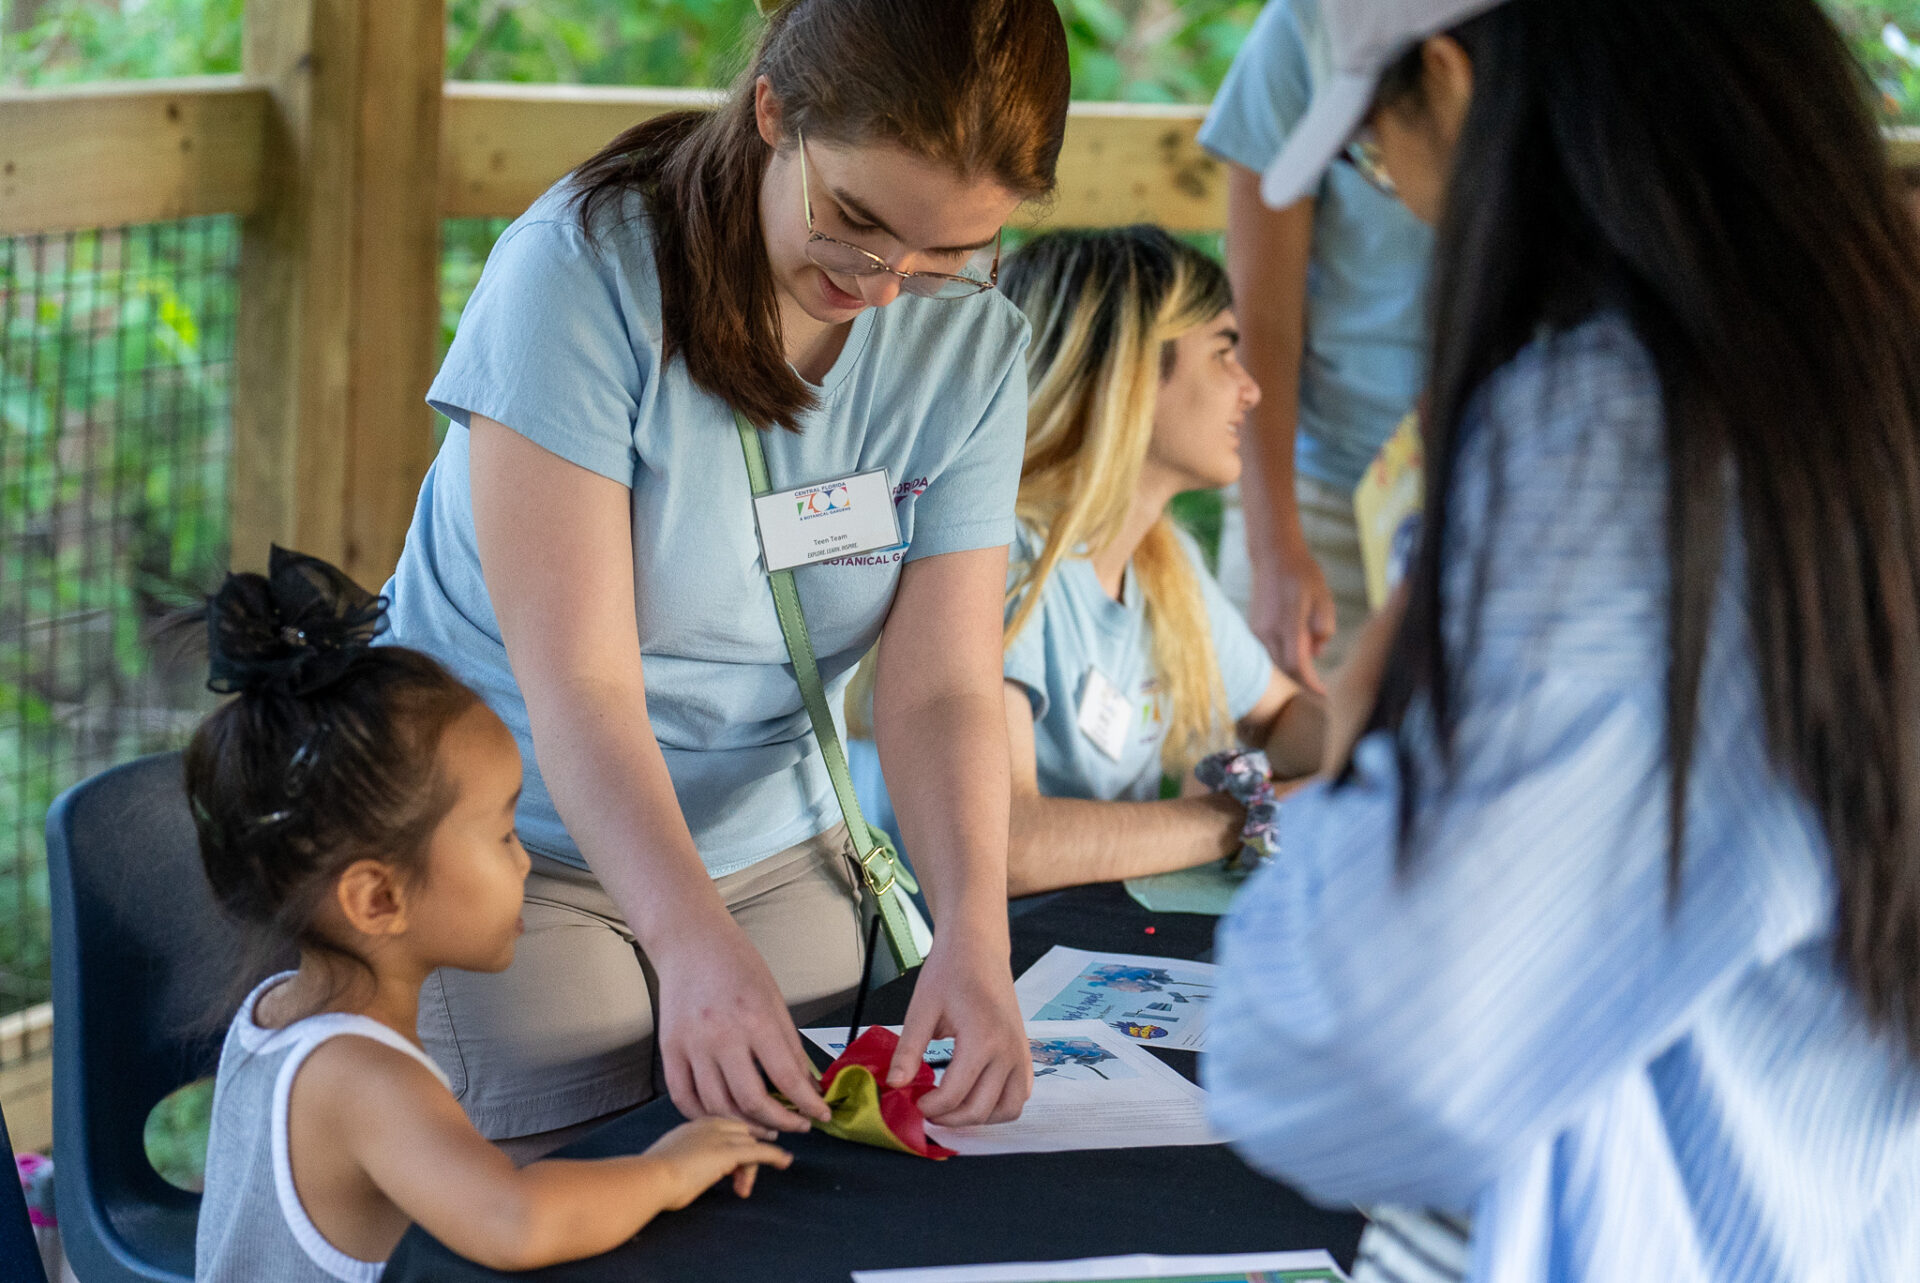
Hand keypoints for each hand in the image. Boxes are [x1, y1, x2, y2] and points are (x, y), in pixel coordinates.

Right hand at [641, 1116, 791, 1208]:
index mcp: (693, 1123)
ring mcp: (721, 1135)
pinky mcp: (731, 1150)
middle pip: (741, 1132)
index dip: (734, 1143)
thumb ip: (686, 1155)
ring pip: (750, 1143)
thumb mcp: (672, 1159)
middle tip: (739, 1182)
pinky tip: (785, 1162)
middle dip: (745, 1154)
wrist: (651, 1178)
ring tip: (743, 1188)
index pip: (726, 1125)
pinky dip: (775, 1156)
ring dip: (753, 1165)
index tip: (734, 1163)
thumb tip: (692, 1167)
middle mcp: (709, 1123)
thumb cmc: (653, 1177)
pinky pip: (761, 1151)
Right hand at [652, 915, 833, 1132]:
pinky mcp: (668, 1050)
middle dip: (781, 1122)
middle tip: (796, 1125)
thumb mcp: (774, 998)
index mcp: (754, 1018)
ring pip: (716, 1106)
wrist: (689, 941)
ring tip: (765, 1126)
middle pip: (751, 1101)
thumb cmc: (736, 964)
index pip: (786, 1077)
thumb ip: (789, 1045)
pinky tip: (725, 1117)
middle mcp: (720, 1035)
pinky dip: (704, 1116)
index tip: (820, 1114)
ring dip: (745, 1125)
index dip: (808, 1104)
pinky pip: (683, 1098)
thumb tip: (805, 1086)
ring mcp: (690, 1045)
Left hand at [889, 933, 1031, 1124]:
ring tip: (952, 1109)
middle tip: (927, 1109)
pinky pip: (1021, 1094)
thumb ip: (908, 1051)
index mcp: (982, 1039)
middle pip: (980, 1109)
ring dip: (979, 1118)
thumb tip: (894, 1085)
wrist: (978, 948)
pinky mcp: (1025, 1051)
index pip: (954, 1094)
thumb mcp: (921, 1009)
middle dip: (949, 1118)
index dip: (929, 1106)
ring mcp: (1021, 1053)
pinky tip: (976, 1096)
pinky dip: (1001, 1105)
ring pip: (1008, 1109)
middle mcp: (1008, 1051)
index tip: (912, 1102)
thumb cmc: (949, 972)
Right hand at [1248, 536, 1335, 693]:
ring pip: (1274, 663)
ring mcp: (1257, 630)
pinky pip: (1267, 652)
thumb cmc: (1302, 575)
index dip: (1310, 683)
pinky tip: (1293, 653)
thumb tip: (1317, 652)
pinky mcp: (1253, 629)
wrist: (1273, 556)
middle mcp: (1267, 630)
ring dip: (1291, 670)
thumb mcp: (1324, 599)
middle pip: (1284, 668)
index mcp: (1288, 622)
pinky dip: (1281, 659)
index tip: (1323, 694)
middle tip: (1318, 686)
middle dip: (1302, 680)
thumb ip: (1324, 629)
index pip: (1297, 664)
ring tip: (1307, 665)